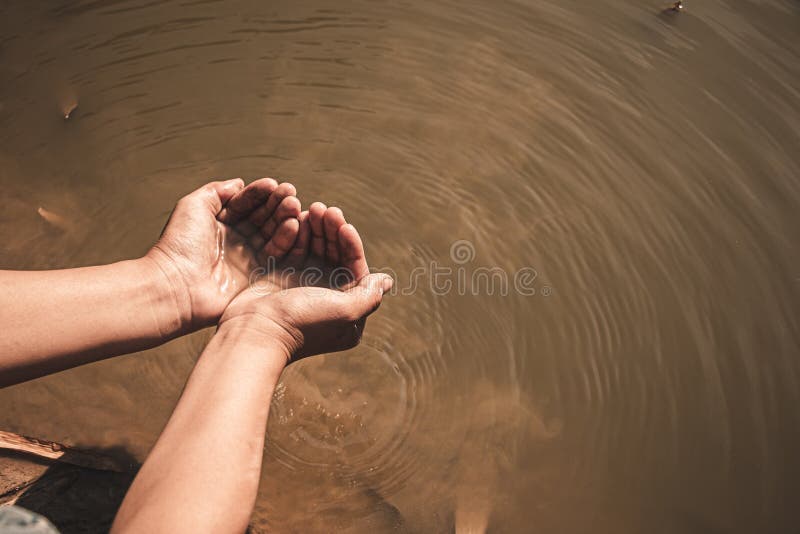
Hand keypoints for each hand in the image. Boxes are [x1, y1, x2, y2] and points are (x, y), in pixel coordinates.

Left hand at [146, 178, 300, 332]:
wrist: (178, 285)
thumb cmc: (180, 244)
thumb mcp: (193, 206)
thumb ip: (217, 191)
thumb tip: (239, 183)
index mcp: (220, 222)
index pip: (246, 202)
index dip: (260, 193)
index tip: (274, 184)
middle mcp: (235, 239)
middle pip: (262, 216)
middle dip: (277, 203)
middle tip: (291, 192)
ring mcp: (247, 257)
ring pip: (272, 233)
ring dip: (285, 218)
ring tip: (295, 207)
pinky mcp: (257, 274)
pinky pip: (277, 254)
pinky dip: (287, 239)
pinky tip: (294, 225)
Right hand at [219, 203, 392, 361]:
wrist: (255, 331)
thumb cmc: (303, 322)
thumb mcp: (346, 312)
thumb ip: (369, 296)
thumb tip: (387, 281)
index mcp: (346, 310)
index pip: (355, 268)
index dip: (351, 245)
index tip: (344, 226)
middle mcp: (326, 297)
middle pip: (335, 255)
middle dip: (332, 231)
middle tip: (326, 209)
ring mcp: (302, 286)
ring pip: (314, 249)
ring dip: (316, 228)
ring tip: (312, 208)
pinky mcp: (280, 276)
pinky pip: (293, 248)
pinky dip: (297, 233)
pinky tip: (297, 217)